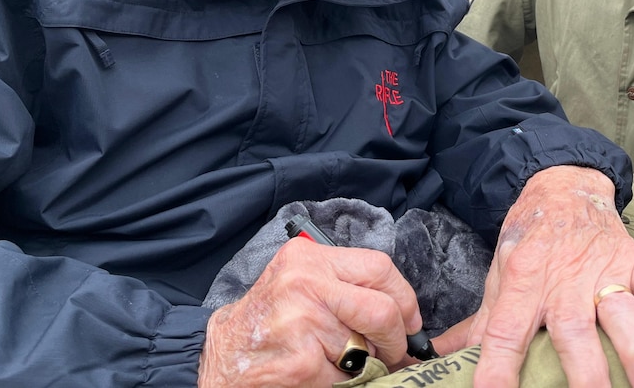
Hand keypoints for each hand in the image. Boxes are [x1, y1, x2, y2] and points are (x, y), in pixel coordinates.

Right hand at [198, 238, 423, 386]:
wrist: (224, 355)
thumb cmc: (271, 318)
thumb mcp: (302, 282)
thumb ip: (346, 285)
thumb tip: (407, 313)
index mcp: (309, 258)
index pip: (380, 267)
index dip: (405, 298)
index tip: (410, 321)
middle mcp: (304, 284)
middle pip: (382, 311)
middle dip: (396, 339)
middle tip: (393, 352)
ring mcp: (302, 324)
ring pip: (366, 350)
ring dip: (362, 363)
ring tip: (336, 358)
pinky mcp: (301, 363)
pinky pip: (346, 378)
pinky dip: (341, 382)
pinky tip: (318, 372)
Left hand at [464, 166, 633, 387]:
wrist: (563, 186)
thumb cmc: (529, 243)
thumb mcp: (499, 277)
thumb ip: (479, 325)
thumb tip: (442, 359)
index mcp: (522, 283)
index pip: (506, 330)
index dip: (498, 365)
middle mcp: (563, 279)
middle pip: (573, 328)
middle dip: (585, 369)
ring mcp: (603, 270)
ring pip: (621, 312)